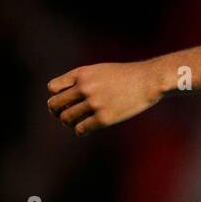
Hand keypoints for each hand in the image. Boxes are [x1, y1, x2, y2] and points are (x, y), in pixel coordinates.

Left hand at [47, 59, 167, 134]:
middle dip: (56, 112)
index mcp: (82, 74)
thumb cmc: (125, 76)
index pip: (52, 88)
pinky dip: (80, 130)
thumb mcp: (99, 70)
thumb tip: (65, 98)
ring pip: (66, 118)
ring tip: (76, 122)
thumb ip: (82, 80)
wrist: (148, 81)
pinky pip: (81, 128)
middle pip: (55, 104)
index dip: (56, 96)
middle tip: (63, 115)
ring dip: (68, 122)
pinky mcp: (104, 118)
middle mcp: (85, 88)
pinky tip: (86, 128)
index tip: (64, 101)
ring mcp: (94, 103)